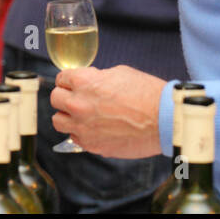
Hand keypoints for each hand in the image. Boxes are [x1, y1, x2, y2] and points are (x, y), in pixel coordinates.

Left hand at [49, 65, 165, 158]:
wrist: (164, 120)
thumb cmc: (147, 94)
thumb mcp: (120, 73)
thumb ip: (98, 77)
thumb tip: (91, 82)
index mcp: (84, 82)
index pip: (61, 78)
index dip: (69, 80)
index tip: (74, 83)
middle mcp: (78, 105)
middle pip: (55, 99)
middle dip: (65, 96)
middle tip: (76, 98)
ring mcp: (83, 127)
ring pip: (58, 121)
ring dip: (67, 116)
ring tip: (80, 115)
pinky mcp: (92, 145)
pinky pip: (74, 138)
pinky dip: (80, 133)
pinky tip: (94, 129)